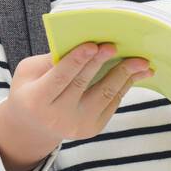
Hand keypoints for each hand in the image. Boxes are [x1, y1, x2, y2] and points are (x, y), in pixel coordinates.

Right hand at [0, 42, 152, 170]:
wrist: (34, 125)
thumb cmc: (31, 89)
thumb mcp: (29, 71)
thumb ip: (52, 59)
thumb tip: (84, 42)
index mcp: (36, 100)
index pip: (59, 78)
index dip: (77, 61)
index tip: (93, 44)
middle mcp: (57, 117)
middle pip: (83, 85)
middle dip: (100, 63)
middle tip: (115, 46)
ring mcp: (77, 126)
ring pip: (104, 95)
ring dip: (124, 75)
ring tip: (140, 61)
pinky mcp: (93, 128)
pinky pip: (111, 103)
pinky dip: (124, 85)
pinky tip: (136, 73)